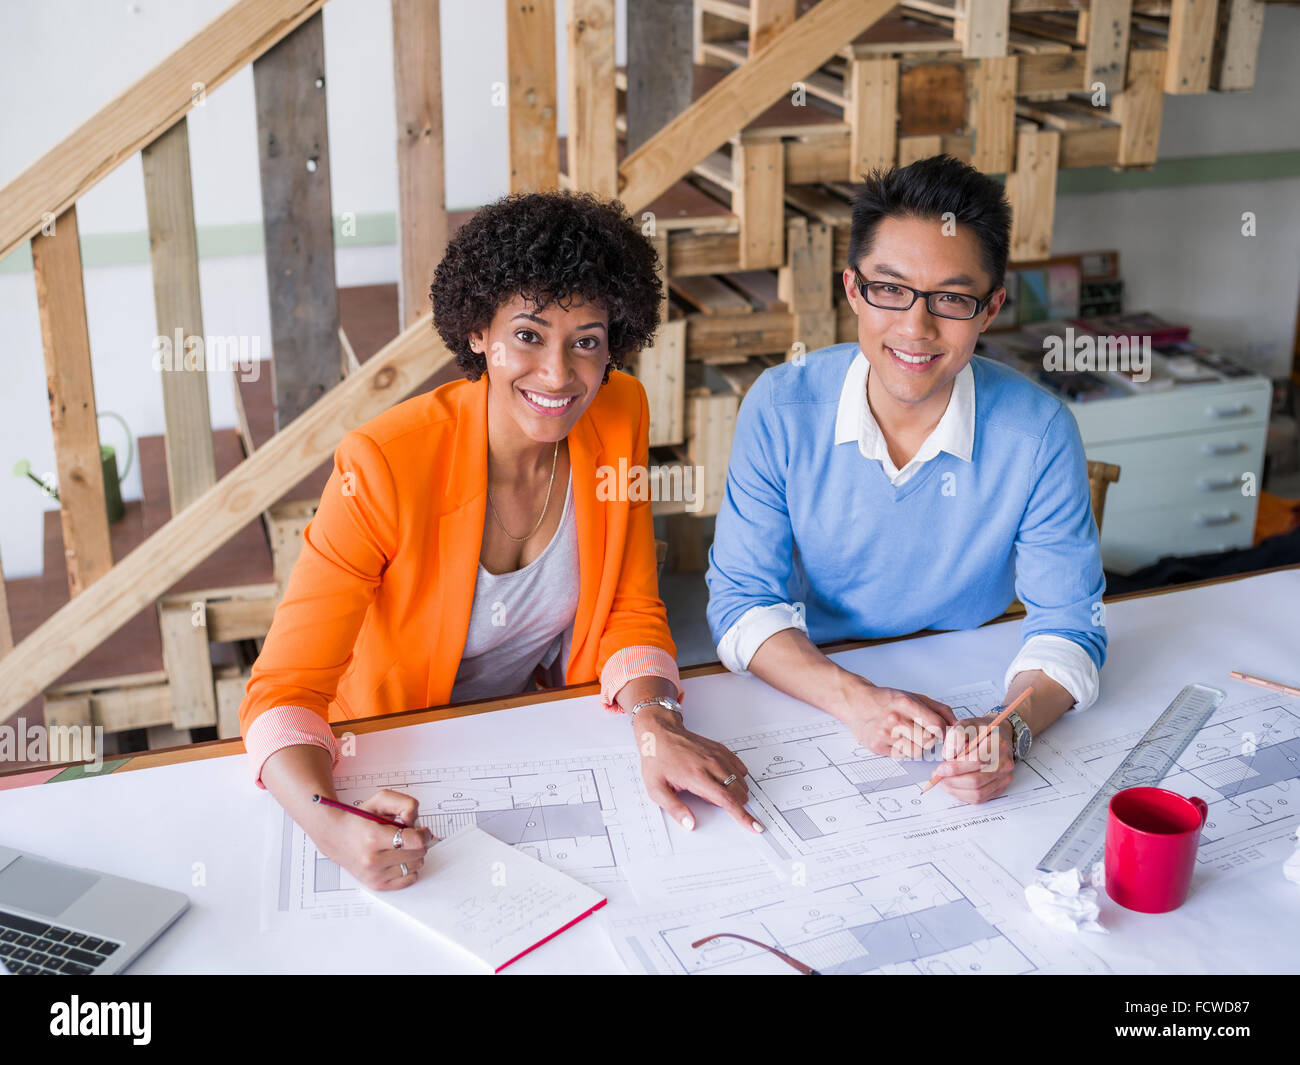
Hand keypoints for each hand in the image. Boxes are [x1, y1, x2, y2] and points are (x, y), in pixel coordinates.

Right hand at [314, 789, 437, 890]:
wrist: (335, 836)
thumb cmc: (358, 819)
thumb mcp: (380, 800)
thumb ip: (404, 803)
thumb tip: (415, 821)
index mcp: (373, 838)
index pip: (415, 841)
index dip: (423, 833)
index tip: (421, 830)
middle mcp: (373, 860)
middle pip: (418, 854)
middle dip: (419, 843)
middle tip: (409, 836)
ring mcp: (375, 875)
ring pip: (416, 866)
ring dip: (414, 855)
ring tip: (401, 846)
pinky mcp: (377, 885)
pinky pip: (409, 879)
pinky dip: (409, 868)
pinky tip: (399, 858)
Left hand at [633, 706, 761, 833]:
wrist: (660, 733)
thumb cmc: (657, 759)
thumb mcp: (656, 789)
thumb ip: (674, 809)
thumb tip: (690, 824)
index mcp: (696, 776)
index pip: (726, 800)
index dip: (742, 816)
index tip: (754, 825)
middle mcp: (711, 765)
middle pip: (738, 791)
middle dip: (738, 805)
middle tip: (720, 805)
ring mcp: (717, 756)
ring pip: (740, 780)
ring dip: (737, 792)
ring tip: (714, 790)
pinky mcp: (720, 750)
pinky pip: (739, 767)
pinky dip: (737, 777)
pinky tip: (724, 779)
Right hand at [832, 677, 956, 758]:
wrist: (855, 702)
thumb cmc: (885, 699)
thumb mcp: (912, 696)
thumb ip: (937, 708)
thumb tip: (956, 723)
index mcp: (905, 703)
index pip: (936, 725)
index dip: (942, 730)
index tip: (939, 730)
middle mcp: (894, 719)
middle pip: (928, 741)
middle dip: (929, 738)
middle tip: (922, 732)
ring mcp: (884, 734)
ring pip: (916, 752)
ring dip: (917, 746)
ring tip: (909, 736)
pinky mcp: (876, 746)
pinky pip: (901, 756)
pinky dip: (903, 750)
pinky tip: (896, 739)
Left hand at [933, 716, 1014, 803]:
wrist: (999, 735)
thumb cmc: (981, 730)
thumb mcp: (966, 724)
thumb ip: (956, 736)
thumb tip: (949, 755)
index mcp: (998, 744)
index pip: (976, 761)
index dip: (955, 768)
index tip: (940, 769)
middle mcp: (1005, 763)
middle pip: (976, 780)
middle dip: (952, 781)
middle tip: (938, 777)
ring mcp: (1005, 777)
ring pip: (978, 793)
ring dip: (956, 791)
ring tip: (943, 783)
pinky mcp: (1001, 787)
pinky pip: (981, 798)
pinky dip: (964, 796)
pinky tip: (954, 788)